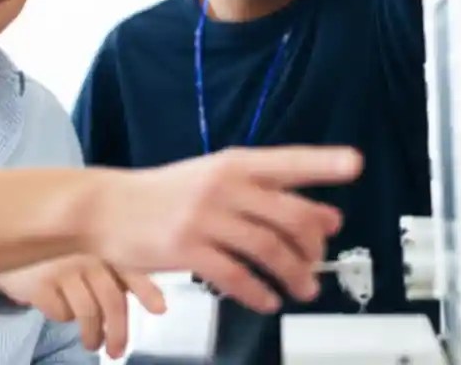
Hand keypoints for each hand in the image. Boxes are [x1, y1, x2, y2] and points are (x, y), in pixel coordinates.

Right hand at [0, 255, 166, 357]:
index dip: (147, 290)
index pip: (130, 269)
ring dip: (93, 335)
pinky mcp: (39, 285)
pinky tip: (59, 311)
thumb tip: (146, 297)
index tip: (160, 310)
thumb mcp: (84, 251)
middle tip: (116, 351)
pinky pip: (60, 313)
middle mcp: (84, 255)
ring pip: (88, 313)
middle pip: (112, 300)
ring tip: (92, 345)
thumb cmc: (54, 251)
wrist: (4, 240)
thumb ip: (110, 267)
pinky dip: (61, 317)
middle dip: (119, 332)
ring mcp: (61, 269)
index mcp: (101, 247)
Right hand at [86, 146, 360, 313]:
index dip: (322, 162)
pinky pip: (235, 275)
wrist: (107, 207)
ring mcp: (203, 217)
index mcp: (232, 164)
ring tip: (303, 289)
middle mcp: (221, 187)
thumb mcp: (213, 179)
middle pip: (287, 215)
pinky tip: (267, 300)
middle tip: (319, 262)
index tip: (354, 165)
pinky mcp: (186, 248)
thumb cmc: (164, 194)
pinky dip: (258, 292)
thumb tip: (325, 216)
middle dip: (313, 244)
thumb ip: (266, 194)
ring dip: (294, 274)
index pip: (286, 161)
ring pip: (267, 249)